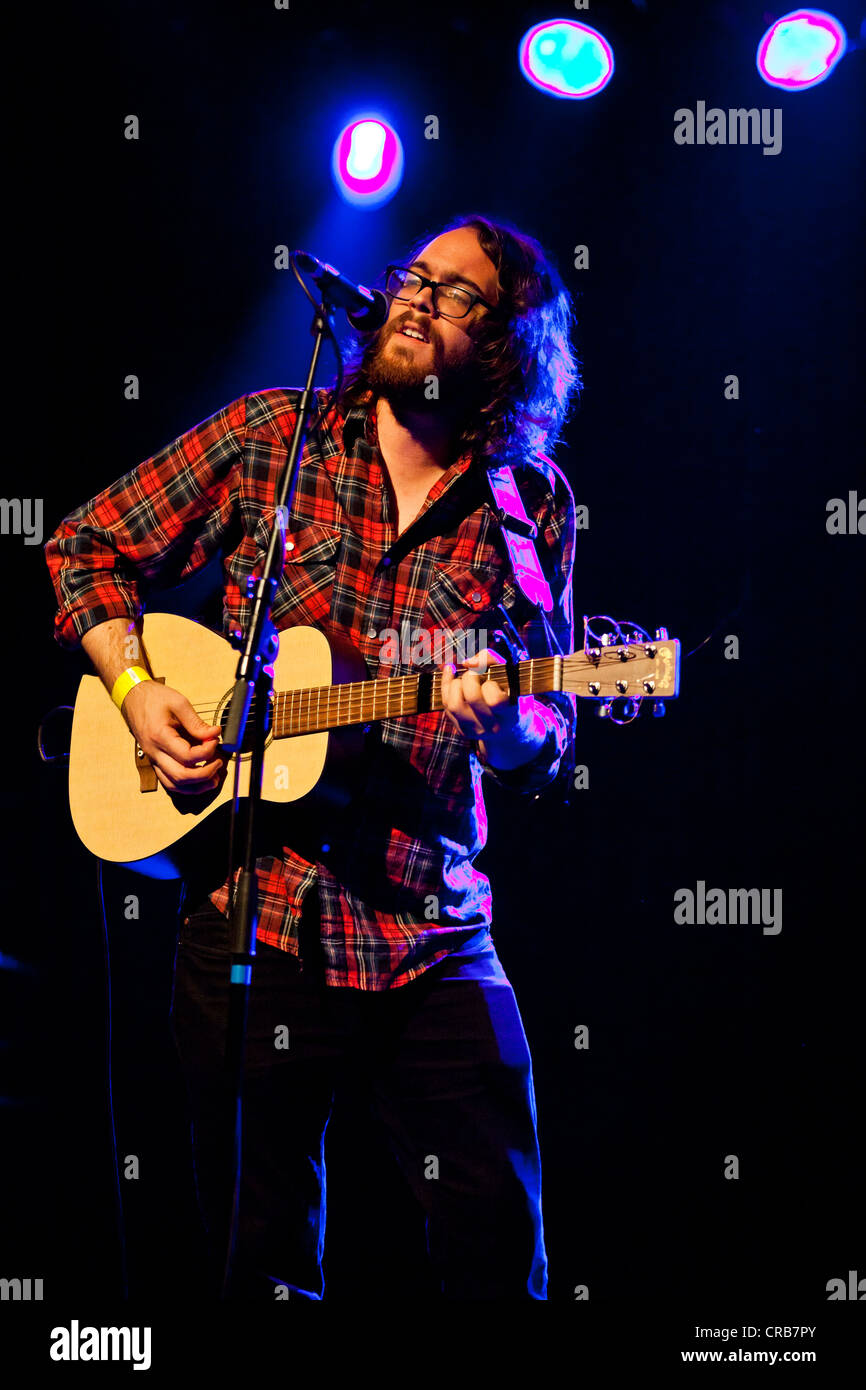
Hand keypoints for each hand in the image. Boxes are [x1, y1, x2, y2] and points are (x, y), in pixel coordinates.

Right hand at [121, 681, 226, 794]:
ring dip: (196, 787)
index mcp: (160, 737)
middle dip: (205, 774)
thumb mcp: (179, 703)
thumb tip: (214, 734)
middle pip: (181, 776)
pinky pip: (169, 782)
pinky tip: (199, 781)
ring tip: (214, 779)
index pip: (188, 756)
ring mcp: (153, 759)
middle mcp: (154, 753)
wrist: (133, 698)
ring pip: (174, 785)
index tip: (215, 740)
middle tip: (219, 762)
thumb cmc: (153, 699)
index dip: (207, 751)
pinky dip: (186, 786)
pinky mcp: (155, 761)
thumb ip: (197, 723)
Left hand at [441, 648, 546, 769]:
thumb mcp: (509, 675)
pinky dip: (446, 685)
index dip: (490, 685)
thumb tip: (467, 662)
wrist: (511, 727)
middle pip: (472, 698)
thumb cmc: (510, 693)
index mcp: (510, 713)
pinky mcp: (463, 731)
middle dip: (470, 678)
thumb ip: (490, 659)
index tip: (493, 681)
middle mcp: (493, 726)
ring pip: (454, 705)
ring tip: (464, 679)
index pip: (495, 700)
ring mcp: (476, 730)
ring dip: (455, 684)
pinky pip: (446, 705)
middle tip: (475, 674)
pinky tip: (451, 673)